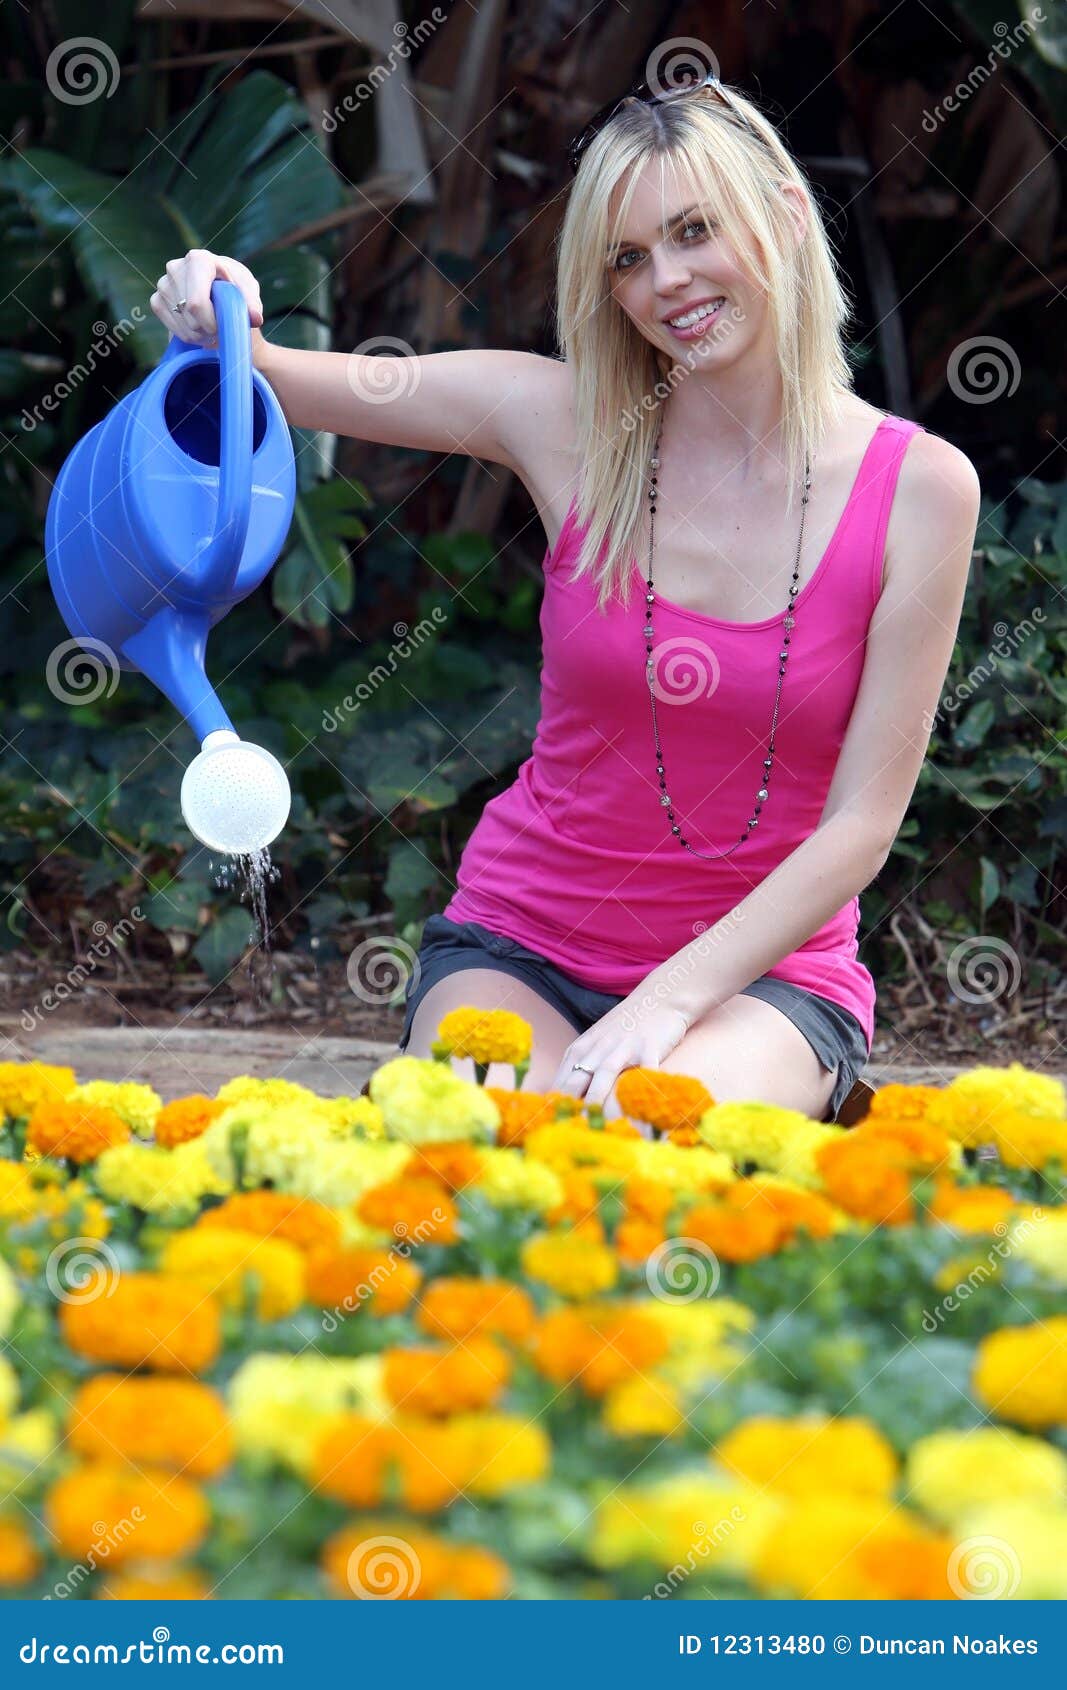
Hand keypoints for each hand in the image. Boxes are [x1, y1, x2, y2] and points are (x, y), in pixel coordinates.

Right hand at [149, 248, 263, 347]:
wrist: (221, 299)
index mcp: (199, 259)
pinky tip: (198, 326)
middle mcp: (175, 267)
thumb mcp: (249, 294)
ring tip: (211, 324)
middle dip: (209, 329)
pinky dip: (189, 335)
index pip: (197, 302)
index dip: (210, 322)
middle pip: (190, 316)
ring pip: (184, 325)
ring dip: (201, 334)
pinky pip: (173, 328)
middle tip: (220, 325)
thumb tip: (255, 318)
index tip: (222, 326)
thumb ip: (253, 304)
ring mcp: (163, 284)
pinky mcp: (156, 300)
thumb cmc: (236, 293)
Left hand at [548, 998, 690, 1114]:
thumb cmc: (626, 1027)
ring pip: (604, 1073)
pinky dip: (642, 1093)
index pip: (561, 1080)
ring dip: (595, 1099)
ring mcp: (624, 1046)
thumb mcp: (596, 1043)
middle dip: (567, 1105)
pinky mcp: (649, 1047)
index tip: (548, 1127)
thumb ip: (579, 1067)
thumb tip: (560, 1099)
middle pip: (577, 1078)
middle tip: (561, 1132)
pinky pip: (646, 1073)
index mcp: (581, 1049)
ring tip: (590, 1125)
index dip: (554, 1104)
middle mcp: (598, 1047)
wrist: (660, 998)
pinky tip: (642, 1112)